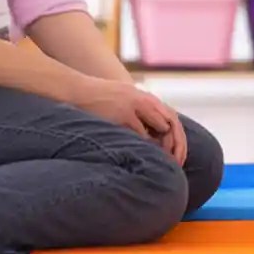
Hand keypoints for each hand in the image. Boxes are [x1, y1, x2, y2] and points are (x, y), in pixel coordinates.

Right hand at [69, 77, 187, 165]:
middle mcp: (144, 100)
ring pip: (162, 127)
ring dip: (166, 147)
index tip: (177, 156)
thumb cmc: (97, 99)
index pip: (171, 117)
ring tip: (166, 163)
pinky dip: (148, 146)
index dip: (178, 137)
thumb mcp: (123, 99)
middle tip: (177, 164)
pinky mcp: (123, 116)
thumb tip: (150, 138)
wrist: (75, 89)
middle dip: (178, 144)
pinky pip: (142, 134)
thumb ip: (138, 114)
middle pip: (172, 122)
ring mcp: (134, 107)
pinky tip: (147, 157)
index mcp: (145, 98)